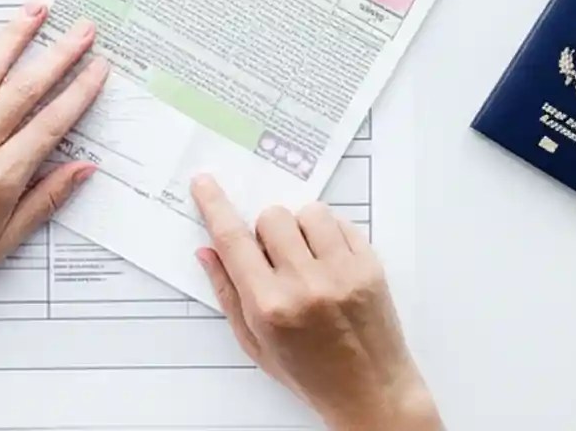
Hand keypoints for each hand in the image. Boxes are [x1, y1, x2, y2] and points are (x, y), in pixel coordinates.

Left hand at [0, 0, 108, 317]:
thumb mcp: (6, 240)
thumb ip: (46, 200)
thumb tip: (84, 168)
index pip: (50, 126)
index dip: (79, 93)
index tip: (99, 68)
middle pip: (24, 91)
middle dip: (58, 56)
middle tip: (83, 30)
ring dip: (15, 38)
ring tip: (37, 10)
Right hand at [191, 176, 440, 430]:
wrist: (369, 391)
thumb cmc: (310, 373)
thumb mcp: (255, 343)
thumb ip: (227, 293)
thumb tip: (207, 251)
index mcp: (269, 306)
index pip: (233, 241)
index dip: (215, 206)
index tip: (205, 184)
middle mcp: (304, 285)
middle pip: (271, 217)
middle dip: (266, 231)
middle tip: (275, 256)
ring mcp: (341, 274)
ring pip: (309, 213)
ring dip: (301, 228)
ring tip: (307, 258)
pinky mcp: (370, 267)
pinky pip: (341, 223)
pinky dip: (330, 235)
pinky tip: (329, 263)